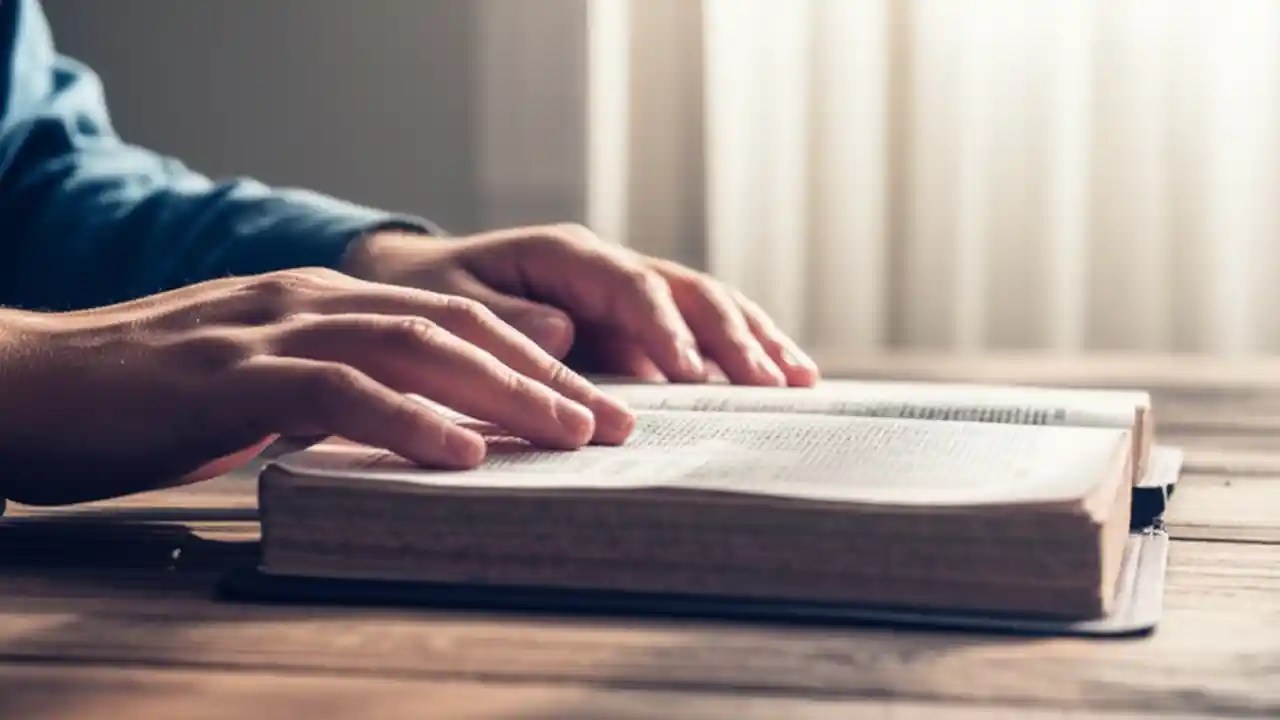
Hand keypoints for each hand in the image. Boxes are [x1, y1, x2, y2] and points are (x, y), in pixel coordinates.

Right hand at [0, 268, 632, 504]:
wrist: (26, 380)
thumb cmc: (149, 395)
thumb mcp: (264, 384)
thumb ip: (337, 390)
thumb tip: (416, 430)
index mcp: (327, 303)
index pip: (454, 319)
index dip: (532, 357)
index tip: (597, 401)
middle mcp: (313, 301)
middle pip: (457, 326)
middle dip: (545, 374)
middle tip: (616, 422)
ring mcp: (272, 330)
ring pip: (415, 347)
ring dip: (502, 391)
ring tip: (571, 433)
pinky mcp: (231, 375)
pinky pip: (337, 392)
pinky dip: (406, 421)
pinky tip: (460, 453)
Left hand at [343, 224, 819, 386]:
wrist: (420, 279)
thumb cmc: (430, 291)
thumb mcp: (449, 301)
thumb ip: (505, 317)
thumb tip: (566, 334)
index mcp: (567, 254)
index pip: (632, 287)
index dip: (666, 330)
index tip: (693, 374)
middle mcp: (608, 267)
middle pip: (687, 292)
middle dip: (733, 336)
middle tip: (772, 384)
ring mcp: (626, 292)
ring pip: (706, 306)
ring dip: (753, 340)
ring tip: (800, 379)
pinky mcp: (632, 323)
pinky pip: (694, 334)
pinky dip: (736, 354)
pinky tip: (775, 380)